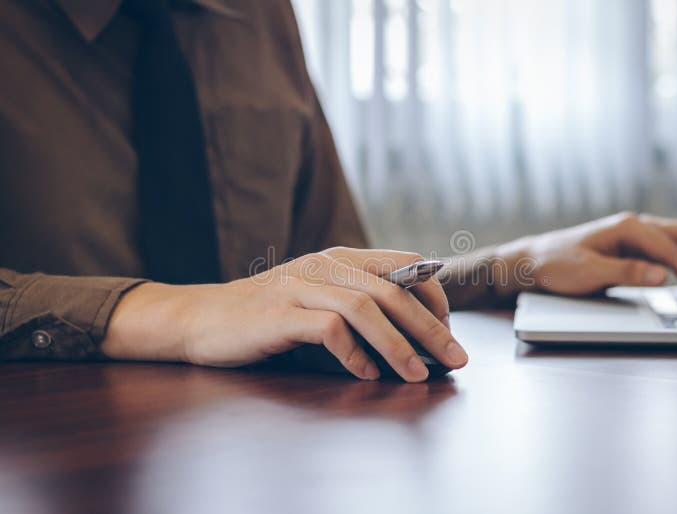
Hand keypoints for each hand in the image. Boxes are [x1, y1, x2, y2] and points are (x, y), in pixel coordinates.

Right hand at [103, 247, 467, 381]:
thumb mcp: (318, 296)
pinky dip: (354, 354)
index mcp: (342, 257)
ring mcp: (302, 286)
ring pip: (367, 308)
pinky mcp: (281, 312)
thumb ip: (358, 302)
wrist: (202, 318)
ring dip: (399, 346)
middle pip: (395, 291)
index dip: (434, 297)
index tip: (447, 331)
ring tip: (418, 375)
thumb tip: (413, 334)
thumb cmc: (268, 314)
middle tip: (454, 359)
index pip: (406, 265)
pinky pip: (330, 329)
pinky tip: (365, 375)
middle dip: (431, 328)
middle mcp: (327, 265)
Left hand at [495, 212, 676, 302]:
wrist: (535, 261)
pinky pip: (675, 250)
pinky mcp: (637, 246)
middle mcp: (638, 225)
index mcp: (628, 227)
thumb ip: (626, 272)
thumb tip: (662, 274)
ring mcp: (640, 234)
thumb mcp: (587, 272)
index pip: (674, 250)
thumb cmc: (555, 264)